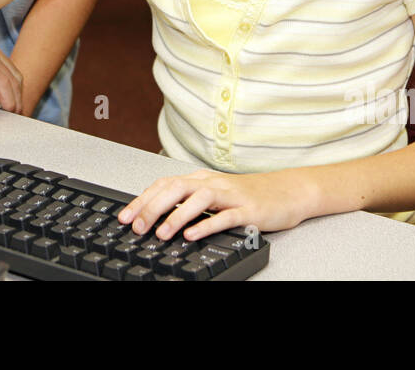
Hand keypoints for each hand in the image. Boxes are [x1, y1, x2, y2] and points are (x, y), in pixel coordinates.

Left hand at [116, 168, 313, 241]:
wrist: (289, 192)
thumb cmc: (250, 195)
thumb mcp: (215, 195)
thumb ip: (190, 201)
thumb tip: (158, 216)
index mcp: (202, 179)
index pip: (165, 184)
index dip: (143, 199)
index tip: (125, 217)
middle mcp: (213, 183)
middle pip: (177, 187)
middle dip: (153, 207)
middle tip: (137, 226)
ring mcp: (231, 195)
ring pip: (199, 198)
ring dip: (176, 215)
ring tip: (161, 233)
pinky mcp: (249, 210)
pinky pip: (225, 216)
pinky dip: (207, 224)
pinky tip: (192, 234)